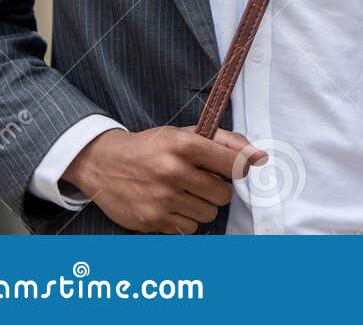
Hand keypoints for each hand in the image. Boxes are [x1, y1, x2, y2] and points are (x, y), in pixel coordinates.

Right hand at [63, 125, 268, 233]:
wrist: (103, 163)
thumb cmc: (151, 147)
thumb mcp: (186, 134)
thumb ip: (227, 141)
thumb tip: (260, 158)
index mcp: (185, 145)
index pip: (235, 165)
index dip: (238, 168)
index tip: (230, 168)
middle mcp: (173, 172)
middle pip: (224, 195)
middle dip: (217, 189)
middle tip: (201, 181)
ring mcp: (161, 199)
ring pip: (208, 214)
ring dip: (202, 206)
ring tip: (184, 193)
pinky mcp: (151, 220)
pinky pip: (188, 229)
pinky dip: (185, 220)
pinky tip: (172, 206)